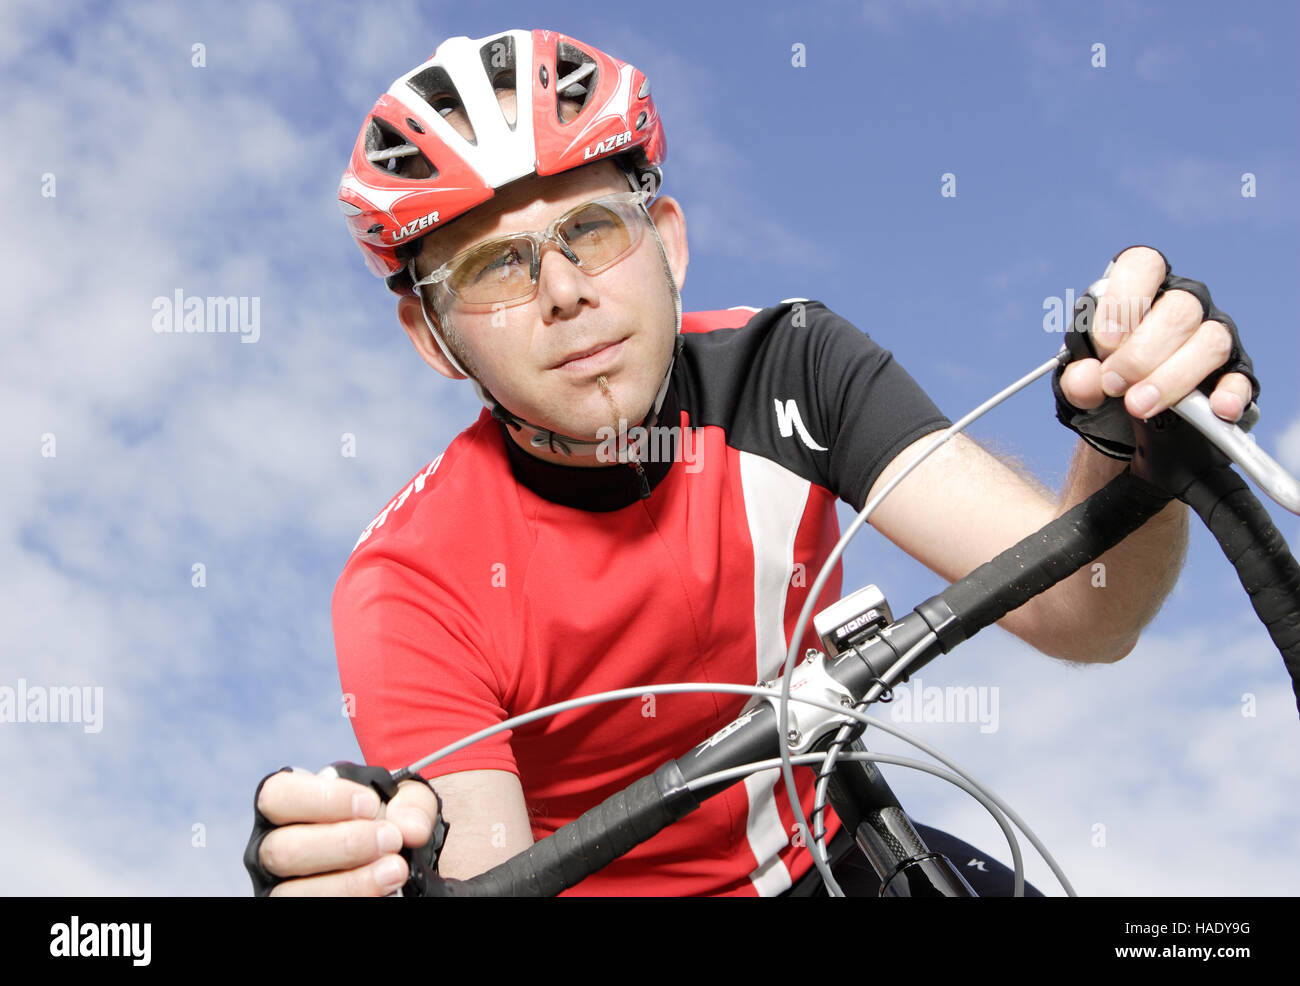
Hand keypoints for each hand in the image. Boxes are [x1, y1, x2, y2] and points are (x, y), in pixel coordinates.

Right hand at [250, 766, 438, 896]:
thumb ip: (410, 806)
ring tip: (395, 870)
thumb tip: (410, 828)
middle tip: (390, 840)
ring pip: (293, 892)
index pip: (278, 796)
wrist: (402, 857)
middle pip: (283, 849)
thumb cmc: (389, 822)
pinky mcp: (302, 908)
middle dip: (344, 844)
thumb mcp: (404, 802)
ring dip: (351, 882)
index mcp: (289, 808)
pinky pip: (317, 910)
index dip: (323, 799)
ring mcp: (283, 886)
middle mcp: (275, 849)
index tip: (370, 806)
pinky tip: (384, 890)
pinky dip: (355, 898)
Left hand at [1058, 246, 1253, 423]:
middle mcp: (1184, 304)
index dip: (1124, 299)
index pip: (1143, 264)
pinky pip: (1240, 378)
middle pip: (1179, 309)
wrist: (1127, 421)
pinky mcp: (1234, 372)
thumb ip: (1076, 378)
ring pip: (1211, 341)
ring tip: (1138, 406)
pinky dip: (1229, 393)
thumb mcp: (1081, 380)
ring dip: (1172, 378)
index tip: (1105, 341)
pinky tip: (1215, 409)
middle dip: (1141, 353)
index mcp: (1141, 289)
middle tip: (1113, 385)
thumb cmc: (1105, 379)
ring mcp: (1214, 335)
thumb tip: (1084, 378)